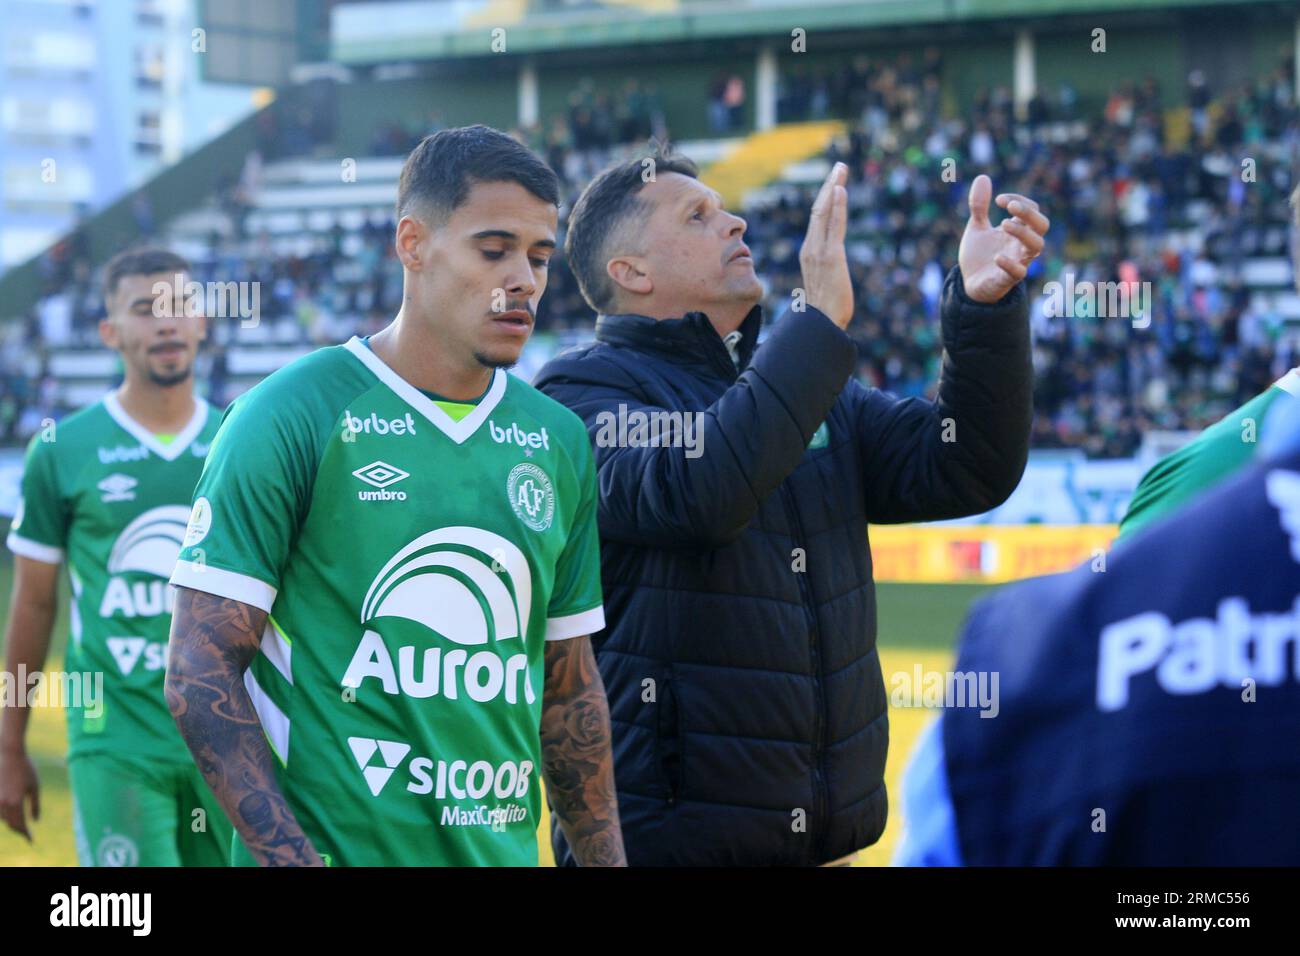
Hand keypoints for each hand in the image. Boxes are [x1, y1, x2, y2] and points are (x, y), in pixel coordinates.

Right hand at [0, 748, 38, 841]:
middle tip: (27, 834)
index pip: (20, 825)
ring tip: (21, 825)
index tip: (31, 840)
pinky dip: (5, 815)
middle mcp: (3, 803)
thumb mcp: (35, 787)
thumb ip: (35, 805)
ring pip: (3, 819)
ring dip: (12, 823)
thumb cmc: (26, 769)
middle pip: (10, 824)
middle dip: (19, 830)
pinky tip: (12, 815)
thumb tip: (35, 821)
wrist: (9, 755)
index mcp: (16, 802)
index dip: (25, 834)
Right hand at [800, 161, 853, 329]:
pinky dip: (837, 206)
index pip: (817, 218)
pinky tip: (840, 190)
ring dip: (833, 188)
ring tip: (841, 170)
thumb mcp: (825, 281)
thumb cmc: (826, 309)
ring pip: (824, 212)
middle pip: (819, 209)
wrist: (822, 323)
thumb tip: (830, 267)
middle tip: (839, 167)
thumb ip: (826, 268)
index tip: (834, 182)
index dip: (826, 198)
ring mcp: (819, 250)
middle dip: (829, 185)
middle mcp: (810, 247)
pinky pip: (834, 225)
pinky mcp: (831, 255)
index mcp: (809, 252)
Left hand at [958, 175, 1049, 303]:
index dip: (1019, 200)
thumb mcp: (976, 227)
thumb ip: (979, 206)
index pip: (1032, 210)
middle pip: (1042, 225)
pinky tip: (996, 256)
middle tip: (1010, 207)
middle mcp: (1022, 244)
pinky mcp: (1008, 279)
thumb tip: (983, 177)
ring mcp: (1018, 261)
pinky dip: (1010, 264)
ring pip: (1036, 246)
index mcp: (1018, 230)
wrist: (969, 284)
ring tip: (1003, 224)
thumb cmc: (979, 255)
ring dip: (1023, 233)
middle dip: (1029, 214)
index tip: (998, 199)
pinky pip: (1018, 272)